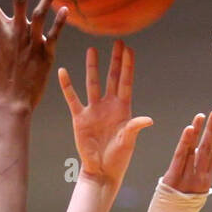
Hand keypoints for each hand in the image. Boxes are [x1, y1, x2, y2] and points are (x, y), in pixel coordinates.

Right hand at [59, 40, 152, 188]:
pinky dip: (67, 85)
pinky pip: (72, 98)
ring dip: (93, 67)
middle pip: (112, 77)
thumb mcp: (128, 141)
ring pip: (93, 83)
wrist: (101, 170)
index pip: (126, 81)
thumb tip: (148, 120)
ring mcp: (94, 110)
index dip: (127, 65)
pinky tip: (63, 72)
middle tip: (117, 41)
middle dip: (115, 60)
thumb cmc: (118, 157)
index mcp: (123, 109)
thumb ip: (134, 128)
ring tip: (92, 50)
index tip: (129, 48)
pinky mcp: (80, 118)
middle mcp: (109, 105)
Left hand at [160, 109, 211, 194]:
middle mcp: (199, 178)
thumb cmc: (178, 210)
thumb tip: (199, 155)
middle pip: (207, 149)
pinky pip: (180, 157)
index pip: (211, 153)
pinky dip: (185, 143)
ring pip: (194, 150)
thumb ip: (196, 174)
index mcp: (205, 181)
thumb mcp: (192, 193)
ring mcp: (187, 179)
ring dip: (199, 131)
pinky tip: (190, 129)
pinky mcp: (173, 179)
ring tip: (203, 115)